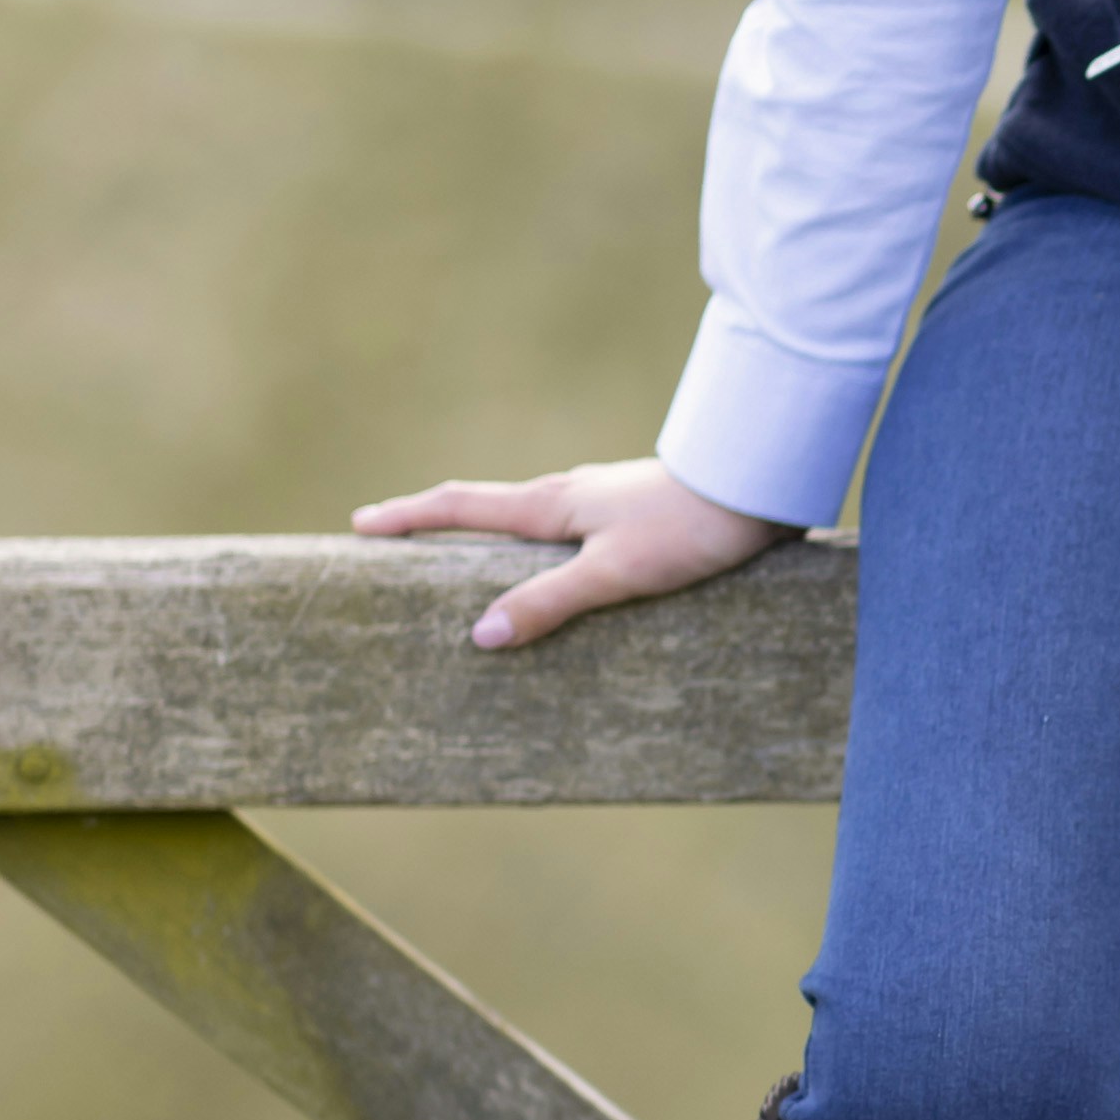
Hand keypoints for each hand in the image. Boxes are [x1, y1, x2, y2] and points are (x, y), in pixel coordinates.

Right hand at [352, 454, 791, 651]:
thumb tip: (480, 635)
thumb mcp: (615, 573)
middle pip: (487, 506)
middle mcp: (570, 494)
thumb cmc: (689, 527)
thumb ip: (550, 602)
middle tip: (396, 533)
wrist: (758, 484)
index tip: (360, 522)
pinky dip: (538, 545)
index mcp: (552, 504)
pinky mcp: (634, 514)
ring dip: (489, 532)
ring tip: (466, 557)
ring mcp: (602, 500)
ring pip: (529, 517)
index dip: (408, 516)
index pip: (461, 506)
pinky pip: (567, 530)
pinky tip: (558, 566)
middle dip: (437, 520)